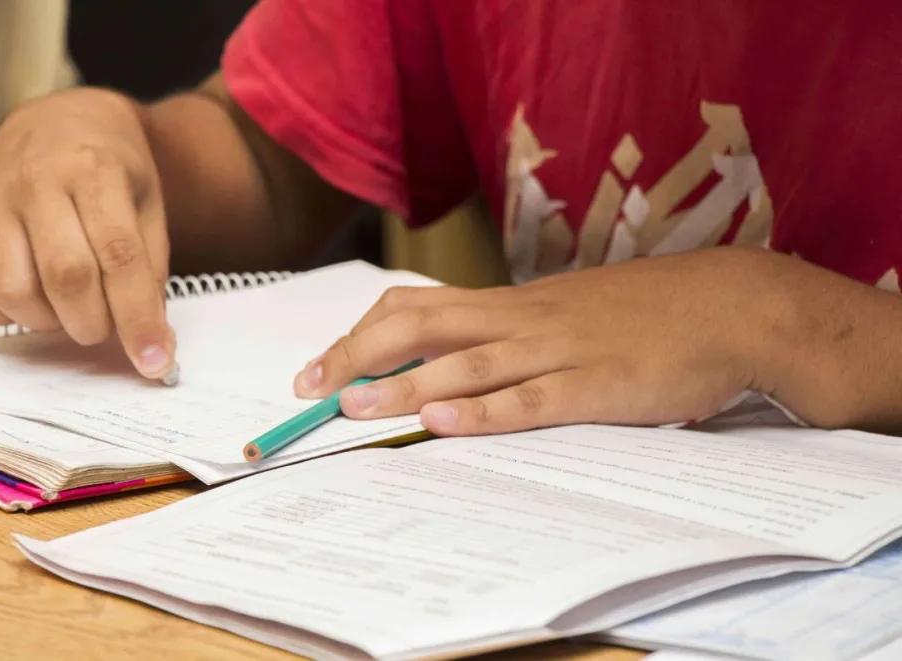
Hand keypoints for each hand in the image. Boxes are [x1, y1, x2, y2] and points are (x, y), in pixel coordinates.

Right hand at [0, 89, 174, 378]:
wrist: (57, 121)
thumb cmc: (112, 171)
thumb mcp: (148, 204)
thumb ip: (152, 269)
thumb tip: (153, 343)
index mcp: (95, 170)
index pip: (119, 256)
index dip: (138, 316)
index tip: (154, 361)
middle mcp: (37, 180)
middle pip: (67, 277)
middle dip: (95, 323)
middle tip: (107, 326)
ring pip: (18, 292)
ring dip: (54, 321)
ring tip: (73, 307)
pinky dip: (19, 313)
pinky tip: (40, 294)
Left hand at [293, 247, 791, 435]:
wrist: (726, 306)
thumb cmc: (642, 312)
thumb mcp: (565, 312)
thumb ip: (511, 332)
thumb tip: (456, 358)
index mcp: (512, 303)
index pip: (416, 308)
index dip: (360, 335)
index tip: (320, 366)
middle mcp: (522, 320)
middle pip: (422, 327)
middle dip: (358, 357)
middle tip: (310, 389)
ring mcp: (558, 351)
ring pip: (466, 365)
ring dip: (404, 386)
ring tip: (352, 407)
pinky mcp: (596, 386)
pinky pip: (530, 399)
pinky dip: (482, 412)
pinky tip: (443, 423)